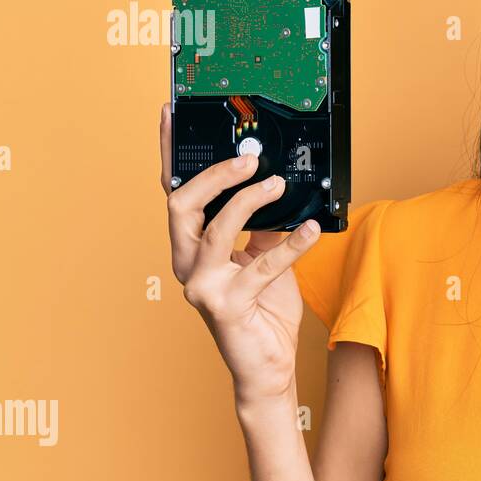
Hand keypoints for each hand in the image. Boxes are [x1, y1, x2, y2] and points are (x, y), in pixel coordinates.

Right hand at [160, 102, 320, 404]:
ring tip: (278, 185)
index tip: (172, 114)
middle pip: (183, 205)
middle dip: (215, 175)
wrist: (268, 366)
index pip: (176, 192)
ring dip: (250, 201)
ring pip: (216, 229)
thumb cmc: (265, 311)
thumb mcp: (267, 257)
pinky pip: (261, 266)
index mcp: (192, 246)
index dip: (169, 153)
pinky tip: (311, 230)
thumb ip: (264, 225)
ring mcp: (203, 287)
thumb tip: (277, 185)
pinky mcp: (227, 307)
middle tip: (249, 158)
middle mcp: (188, 264)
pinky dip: (291, 244)